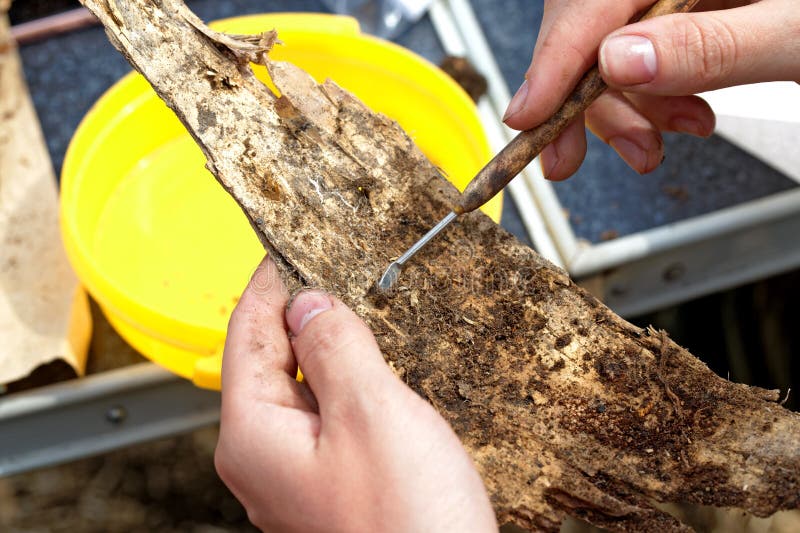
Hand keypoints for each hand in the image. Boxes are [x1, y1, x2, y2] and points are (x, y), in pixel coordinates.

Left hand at [215, 256, 496, 532]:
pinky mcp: (332, 484)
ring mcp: (296, 475)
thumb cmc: (408, 522)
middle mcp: (264, 458)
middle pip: (268, 361)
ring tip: (357, 311)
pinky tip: (372, 369)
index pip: (246, 336)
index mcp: (254, 436)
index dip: (267, 286)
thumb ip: (334, 348)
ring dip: (326, 348)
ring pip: (300, 389)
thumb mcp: (371, 413)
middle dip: (299, 314)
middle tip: (334, 272)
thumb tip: (309, 306)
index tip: (286, 248)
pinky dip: (345, 383)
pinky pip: (326, 417)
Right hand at [504, 0, 799, 180]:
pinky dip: (652, 97)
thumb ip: (713, 45)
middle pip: (593, 22)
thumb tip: (622, 62)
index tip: (529, 117)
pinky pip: (645, 52)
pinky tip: (682, 117)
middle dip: (587, 98)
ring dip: (624, 107)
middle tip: (574, 158)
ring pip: (613, 44)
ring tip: (659, 143)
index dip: (556, 60)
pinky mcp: (692, 10)